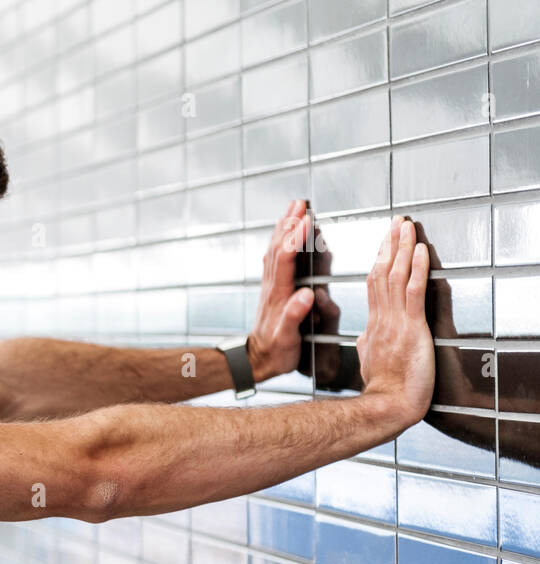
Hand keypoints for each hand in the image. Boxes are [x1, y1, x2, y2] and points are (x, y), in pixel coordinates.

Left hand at [247, 199, 315, 380]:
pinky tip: (284, 233)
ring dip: (283, 228)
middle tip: (299, 203)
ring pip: (275, 250)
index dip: (294, 240)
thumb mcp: (287, 339)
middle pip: (279, 248)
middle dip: (289, 224)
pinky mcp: (272, 289)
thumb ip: (294, 316)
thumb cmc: (276, 352)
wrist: (257, 360)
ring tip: (292, 208)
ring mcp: (271, 286)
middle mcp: (273, 287)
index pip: (286, 261)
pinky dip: (280, 241)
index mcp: (279, 295)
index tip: (305, 221)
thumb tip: (306, 296)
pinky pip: (275, 259)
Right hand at [357, 216, 434, 426]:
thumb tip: (366, 336)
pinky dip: (416, 269)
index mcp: (373, 324)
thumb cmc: (382, 388)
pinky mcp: (411, 328)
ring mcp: (395, 322)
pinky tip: (419, 251)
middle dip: (390, 245)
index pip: (375, 284)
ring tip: (407, 226)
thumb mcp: (368, 360)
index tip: (384, 243)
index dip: (380, 260)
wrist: (388, 404)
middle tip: (396, 223)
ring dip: (402, 248)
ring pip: (396, 277)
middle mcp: (382, 318)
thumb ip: (368, 342)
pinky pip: (413, 292)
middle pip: (383, 273)